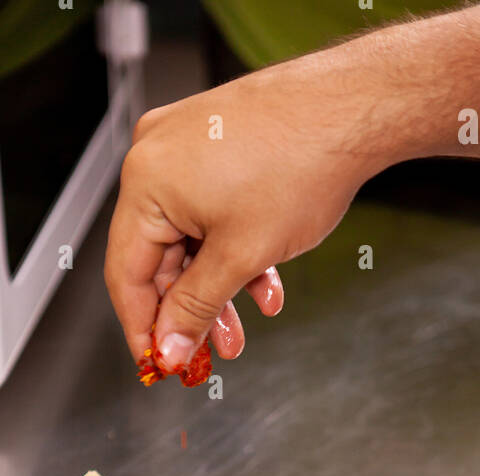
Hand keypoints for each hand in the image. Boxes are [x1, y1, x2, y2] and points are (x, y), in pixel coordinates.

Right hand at [104, 0, 479, 372]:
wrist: (354, 109)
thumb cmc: (301, 160)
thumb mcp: (240, 256)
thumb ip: (196, 308)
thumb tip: (170, 346)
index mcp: (146, 182)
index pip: (125, 275)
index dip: (143, 328)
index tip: (159, 362)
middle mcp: (157, 159)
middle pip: (159, 260)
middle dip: (189, 313)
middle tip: (203, 355)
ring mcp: (187, 148)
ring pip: (191, 242)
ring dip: (217, 291)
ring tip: (238, 333)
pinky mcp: (218, 147)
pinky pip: (212, 215)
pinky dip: (234, 254)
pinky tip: (264, 283)